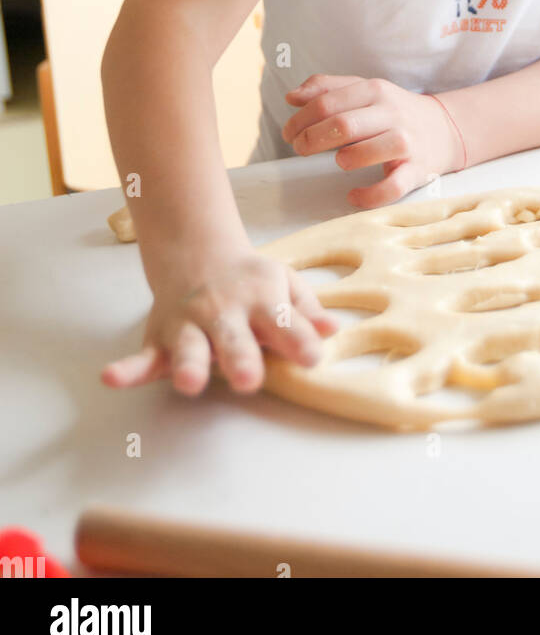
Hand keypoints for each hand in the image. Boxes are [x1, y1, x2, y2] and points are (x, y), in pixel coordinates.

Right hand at [101, 249, 339, 395]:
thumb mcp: (284, 283)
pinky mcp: (162, 339)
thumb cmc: (251, 279)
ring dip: (189, 365)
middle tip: (248, 379)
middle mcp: (225, 313)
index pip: (284, 322)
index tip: (312, 357)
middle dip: (240, 358)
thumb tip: (332, 329)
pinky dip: (127, 369)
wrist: (198, 252)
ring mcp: (190, 326)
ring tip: (189, 382)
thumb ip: (306, 309)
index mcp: (261, 299)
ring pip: (189, 348)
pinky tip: (112, 378)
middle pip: (234, 339)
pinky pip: (144, 357)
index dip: (299, 340)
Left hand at [282, 74, 464, 207]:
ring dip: (345, 159)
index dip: (299, 120)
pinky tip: (354, 195)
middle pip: (343, 125)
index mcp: (374, 90)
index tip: (288, 134)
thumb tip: (292, 96)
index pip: (327, 103)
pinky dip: (369, 196)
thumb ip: (326, 88)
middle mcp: (391, 113)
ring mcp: (406, 142)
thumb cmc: (392, 111)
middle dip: (312, 139)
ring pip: (370, 151)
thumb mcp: (363, 90)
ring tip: (338, 162)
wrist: (444, 129)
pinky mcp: (417, 170)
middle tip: (300, 149)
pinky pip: (392, 187)